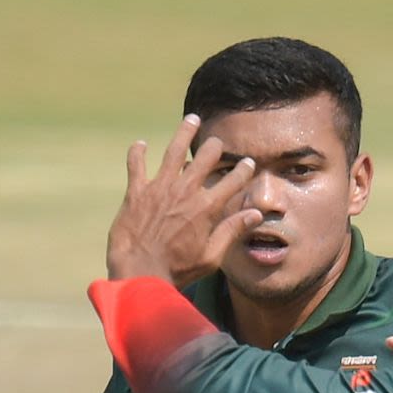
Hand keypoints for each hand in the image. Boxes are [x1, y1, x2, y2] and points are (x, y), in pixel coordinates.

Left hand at [106, 114, 262, 284]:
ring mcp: (159, 188)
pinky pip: (136, 164)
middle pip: (205, 158)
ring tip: (192, 119)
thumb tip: (256, 214)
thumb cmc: (178, 271)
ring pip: (174, 150)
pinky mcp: (137, 191)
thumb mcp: (211, 257)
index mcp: (206, 208)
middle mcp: (185, 191)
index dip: (243, 171)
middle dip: (215, 148)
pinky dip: (138, 152)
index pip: (231, 182)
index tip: (249, 164)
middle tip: (217, 144)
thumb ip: (232, 231)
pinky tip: (141, 144)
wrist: (140, 273)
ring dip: (185, 132)